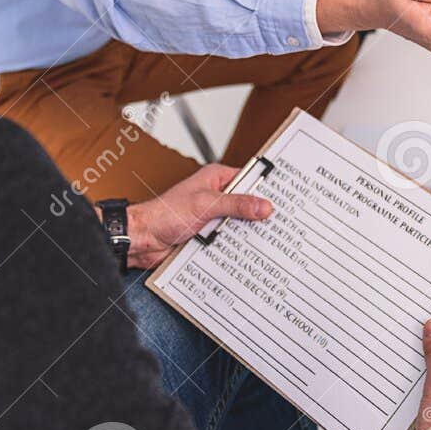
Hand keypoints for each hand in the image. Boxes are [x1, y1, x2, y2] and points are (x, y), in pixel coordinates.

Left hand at [125, 163, 272, 268]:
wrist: (143, 240)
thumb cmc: (164, 214)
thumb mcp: (205, 205)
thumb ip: (235, 205)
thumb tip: (263, 206)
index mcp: (216, 179)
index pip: (250, 179)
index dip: (267, 187)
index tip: (288, 196)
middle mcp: (217, 196)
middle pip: (248, 203)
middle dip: (261, 213)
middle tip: (284, 221)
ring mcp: (214, 216)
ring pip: (241, 223)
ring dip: (249, 232)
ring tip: (271, 238)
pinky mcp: (210, 235)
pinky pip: (231, 239)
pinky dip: (238, 245)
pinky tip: (251, 251)